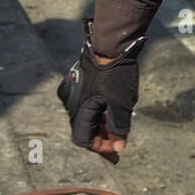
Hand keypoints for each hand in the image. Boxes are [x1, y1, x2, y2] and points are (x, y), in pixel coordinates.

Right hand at [58, 21, 145, 164]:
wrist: (111, 44)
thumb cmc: (116, 74)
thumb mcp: (121, 105)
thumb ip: (119, 128)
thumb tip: (119, 146)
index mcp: (80, 110)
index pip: (84, 139)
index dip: (100, 147)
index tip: (116, 150)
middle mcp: (73, 102)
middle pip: (85, 128)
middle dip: (102, 138)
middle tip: (119, 142)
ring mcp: (76, 91)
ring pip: (87, 116)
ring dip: (101, 125)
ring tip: (118, 129)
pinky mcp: (81, 83)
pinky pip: (88, 104)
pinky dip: (99, 112)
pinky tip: (112, 113)